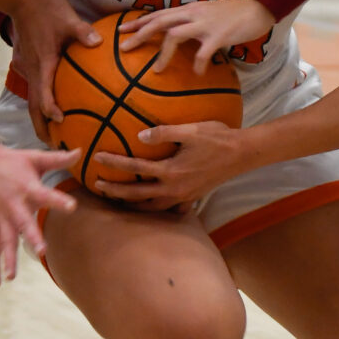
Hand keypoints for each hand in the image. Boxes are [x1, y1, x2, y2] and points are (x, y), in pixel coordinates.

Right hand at [0, 144, 79, 287]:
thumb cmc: (11, 161)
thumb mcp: (34, 157)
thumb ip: (58, 159)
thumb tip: (80, 152)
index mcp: (28, 188)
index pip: (46, 194)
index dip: (59, 200)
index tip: (72, 206)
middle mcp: (14, 205)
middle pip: (24, 223)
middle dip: (32, 237)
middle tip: (41, 251)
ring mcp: (1, 217)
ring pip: (5, 240)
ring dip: (8, 258)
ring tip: (12, 277)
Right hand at [7, 0, 99, 137]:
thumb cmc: (47, 8)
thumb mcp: (68, 18)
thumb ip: (83, 33)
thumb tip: (100, 42)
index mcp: (42, 63)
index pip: (43, 93)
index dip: (50, 110)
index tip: (60, 123)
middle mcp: (32, 70)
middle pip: (33, 106)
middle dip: (42, 127)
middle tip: (54, 146)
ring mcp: (27, 67)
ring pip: (32, 98)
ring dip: (40, 116)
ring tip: (53, 133)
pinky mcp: (26, 62)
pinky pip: (34, 86)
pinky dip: (41, 100)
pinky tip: (52, 103)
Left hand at [92, 121, 243, 208]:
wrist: (242, 154)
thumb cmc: (217, 137)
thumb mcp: (190, 130)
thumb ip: (164, 132)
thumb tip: (140, 136)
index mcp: (171, 171)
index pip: (135, 168)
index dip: (114, 164)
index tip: (97, 159)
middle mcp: (174, 189)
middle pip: (137, 195)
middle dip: (115, 192)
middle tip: (97, 186)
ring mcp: (183, 196)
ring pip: (150, 207)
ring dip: (131, 204)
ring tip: (116, 200)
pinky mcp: (191, 198)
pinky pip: (167, 209)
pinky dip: (153, 209)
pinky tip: (148, 205)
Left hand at [117, 0, 274, 73]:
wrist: (258, 8)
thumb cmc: (233, 13)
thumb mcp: (207, 13)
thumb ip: (192, 21)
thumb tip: (177, 34)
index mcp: (190, 9)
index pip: (159, 13)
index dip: (140, 21)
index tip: (122, 29)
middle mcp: (193, 14)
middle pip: (160, 22)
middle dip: (140, 34)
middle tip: (124, 47)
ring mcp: (205, 24)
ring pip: (175, 36)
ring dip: (163, 54)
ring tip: (156, 70)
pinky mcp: (219, 35)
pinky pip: (203, 53)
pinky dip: (198, 65)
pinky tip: (198, 74)